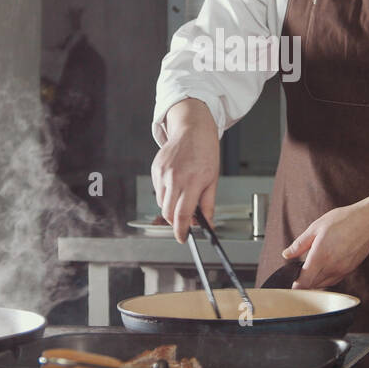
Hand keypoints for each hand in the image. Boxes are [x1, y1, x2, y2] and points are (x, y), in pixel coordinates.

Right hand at [151, 99, 219, 243]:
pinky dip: (166, 193)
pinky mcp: (155, 169)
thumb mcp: (212, 179)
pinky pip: (158, 190)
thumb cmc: (205, 152)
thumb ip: (208, 204)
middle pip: (168, 212)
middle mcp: (175, 177)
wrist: (192, 129)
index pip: (182, 214)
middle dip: (175, 221)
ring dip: (170, 206)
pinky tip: (176, 182)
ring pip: (161, 203)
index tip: (182, 238)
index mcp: (193, 181)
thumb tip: (208, 224)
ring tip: (183, 193)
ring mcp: (163, 173)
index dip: (181, 230)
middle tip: (185, 220)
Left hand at [283, 202, 368, 288]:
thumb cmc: (343, 220)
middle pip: (312, 286)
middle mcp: (332, 267)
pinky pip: (333, 281)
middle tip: (297, 274)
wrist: (368, 220)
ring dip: (314, 282)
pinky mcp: (350, 270)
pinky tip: (322, 269)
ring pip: (323, 285)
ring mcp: (342, 270)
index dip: (295, 285)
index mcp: (321, 256)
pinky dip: (325, 279)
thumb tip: (286, 254)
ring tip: (309, 270)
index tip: (290, 281)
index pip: (304, 282)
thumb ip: (299, 244)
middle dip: (303, 283)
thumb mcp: (316, 227)